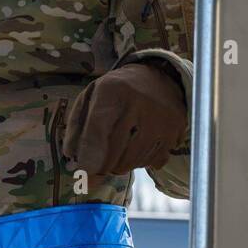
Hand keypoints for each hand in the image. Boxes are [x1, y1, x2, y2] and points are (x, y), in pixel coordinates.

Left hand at [62, 60, 187, 174]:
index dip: (88, 157)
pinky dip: (140, 163)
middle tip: (98, 167)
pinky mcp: (176, 130)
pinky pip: (153, 162)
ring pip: (134, 161)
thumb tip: (71, 157)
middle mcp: (140, 103)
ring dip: (120, 166)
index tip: (83, 171)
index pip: (97, 132)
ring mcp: (161, 118)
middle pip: (115, 152)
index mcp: (113, 91)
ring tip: (116, 156)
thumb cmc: (117, 91)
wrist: (158, 77)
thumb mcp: (91, 97)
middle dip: (102, 166)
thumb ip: (77, 126)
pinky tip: (136, 151)